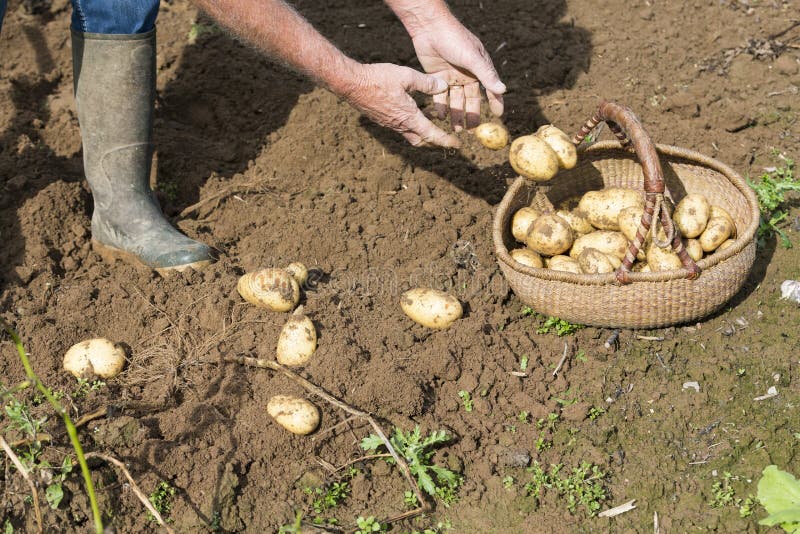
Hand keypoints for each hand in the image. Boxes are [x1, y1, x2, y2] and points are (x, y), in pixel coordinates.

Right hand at [342, 63, 459, 146]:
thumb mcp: (406, 76)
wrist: (351, 83)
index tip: (457, 144)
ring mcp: (389, 124)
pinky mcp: (382, 120)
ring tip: (433, 128)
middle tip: (447, 140)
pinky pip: (401, 129)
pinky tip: (413, 117)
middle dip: (436, 143)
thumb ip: (426, 83)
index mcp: (408, 117)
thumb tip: (444, 86)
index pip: (432, 135)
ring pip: (411, 136)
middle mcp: (399, 125)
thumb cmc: (378, 78)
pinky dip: (412, 128)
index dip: (446, 140)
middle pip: (422, 141)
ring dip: (424, 136)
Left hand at [410, 15, 505, 130]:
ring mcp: (452, 76)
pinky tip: (440, 117)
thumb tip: (503, 90)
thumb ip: (486, 75)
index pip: (490, 88)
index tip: (498, 116)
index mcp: (479, 68)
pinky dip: (440, 106)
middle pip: (471, 99)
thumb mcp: (472, 58)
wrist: (430, 27)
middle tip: (471, 131)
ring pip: (455, 100)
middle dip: (471, 115)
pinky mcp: (437, 77)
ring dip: (456, 114)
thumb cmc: (455, 39)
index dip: (495, 102)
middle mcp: (467, 74)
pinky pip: (440, 96)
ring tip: (456, 129)